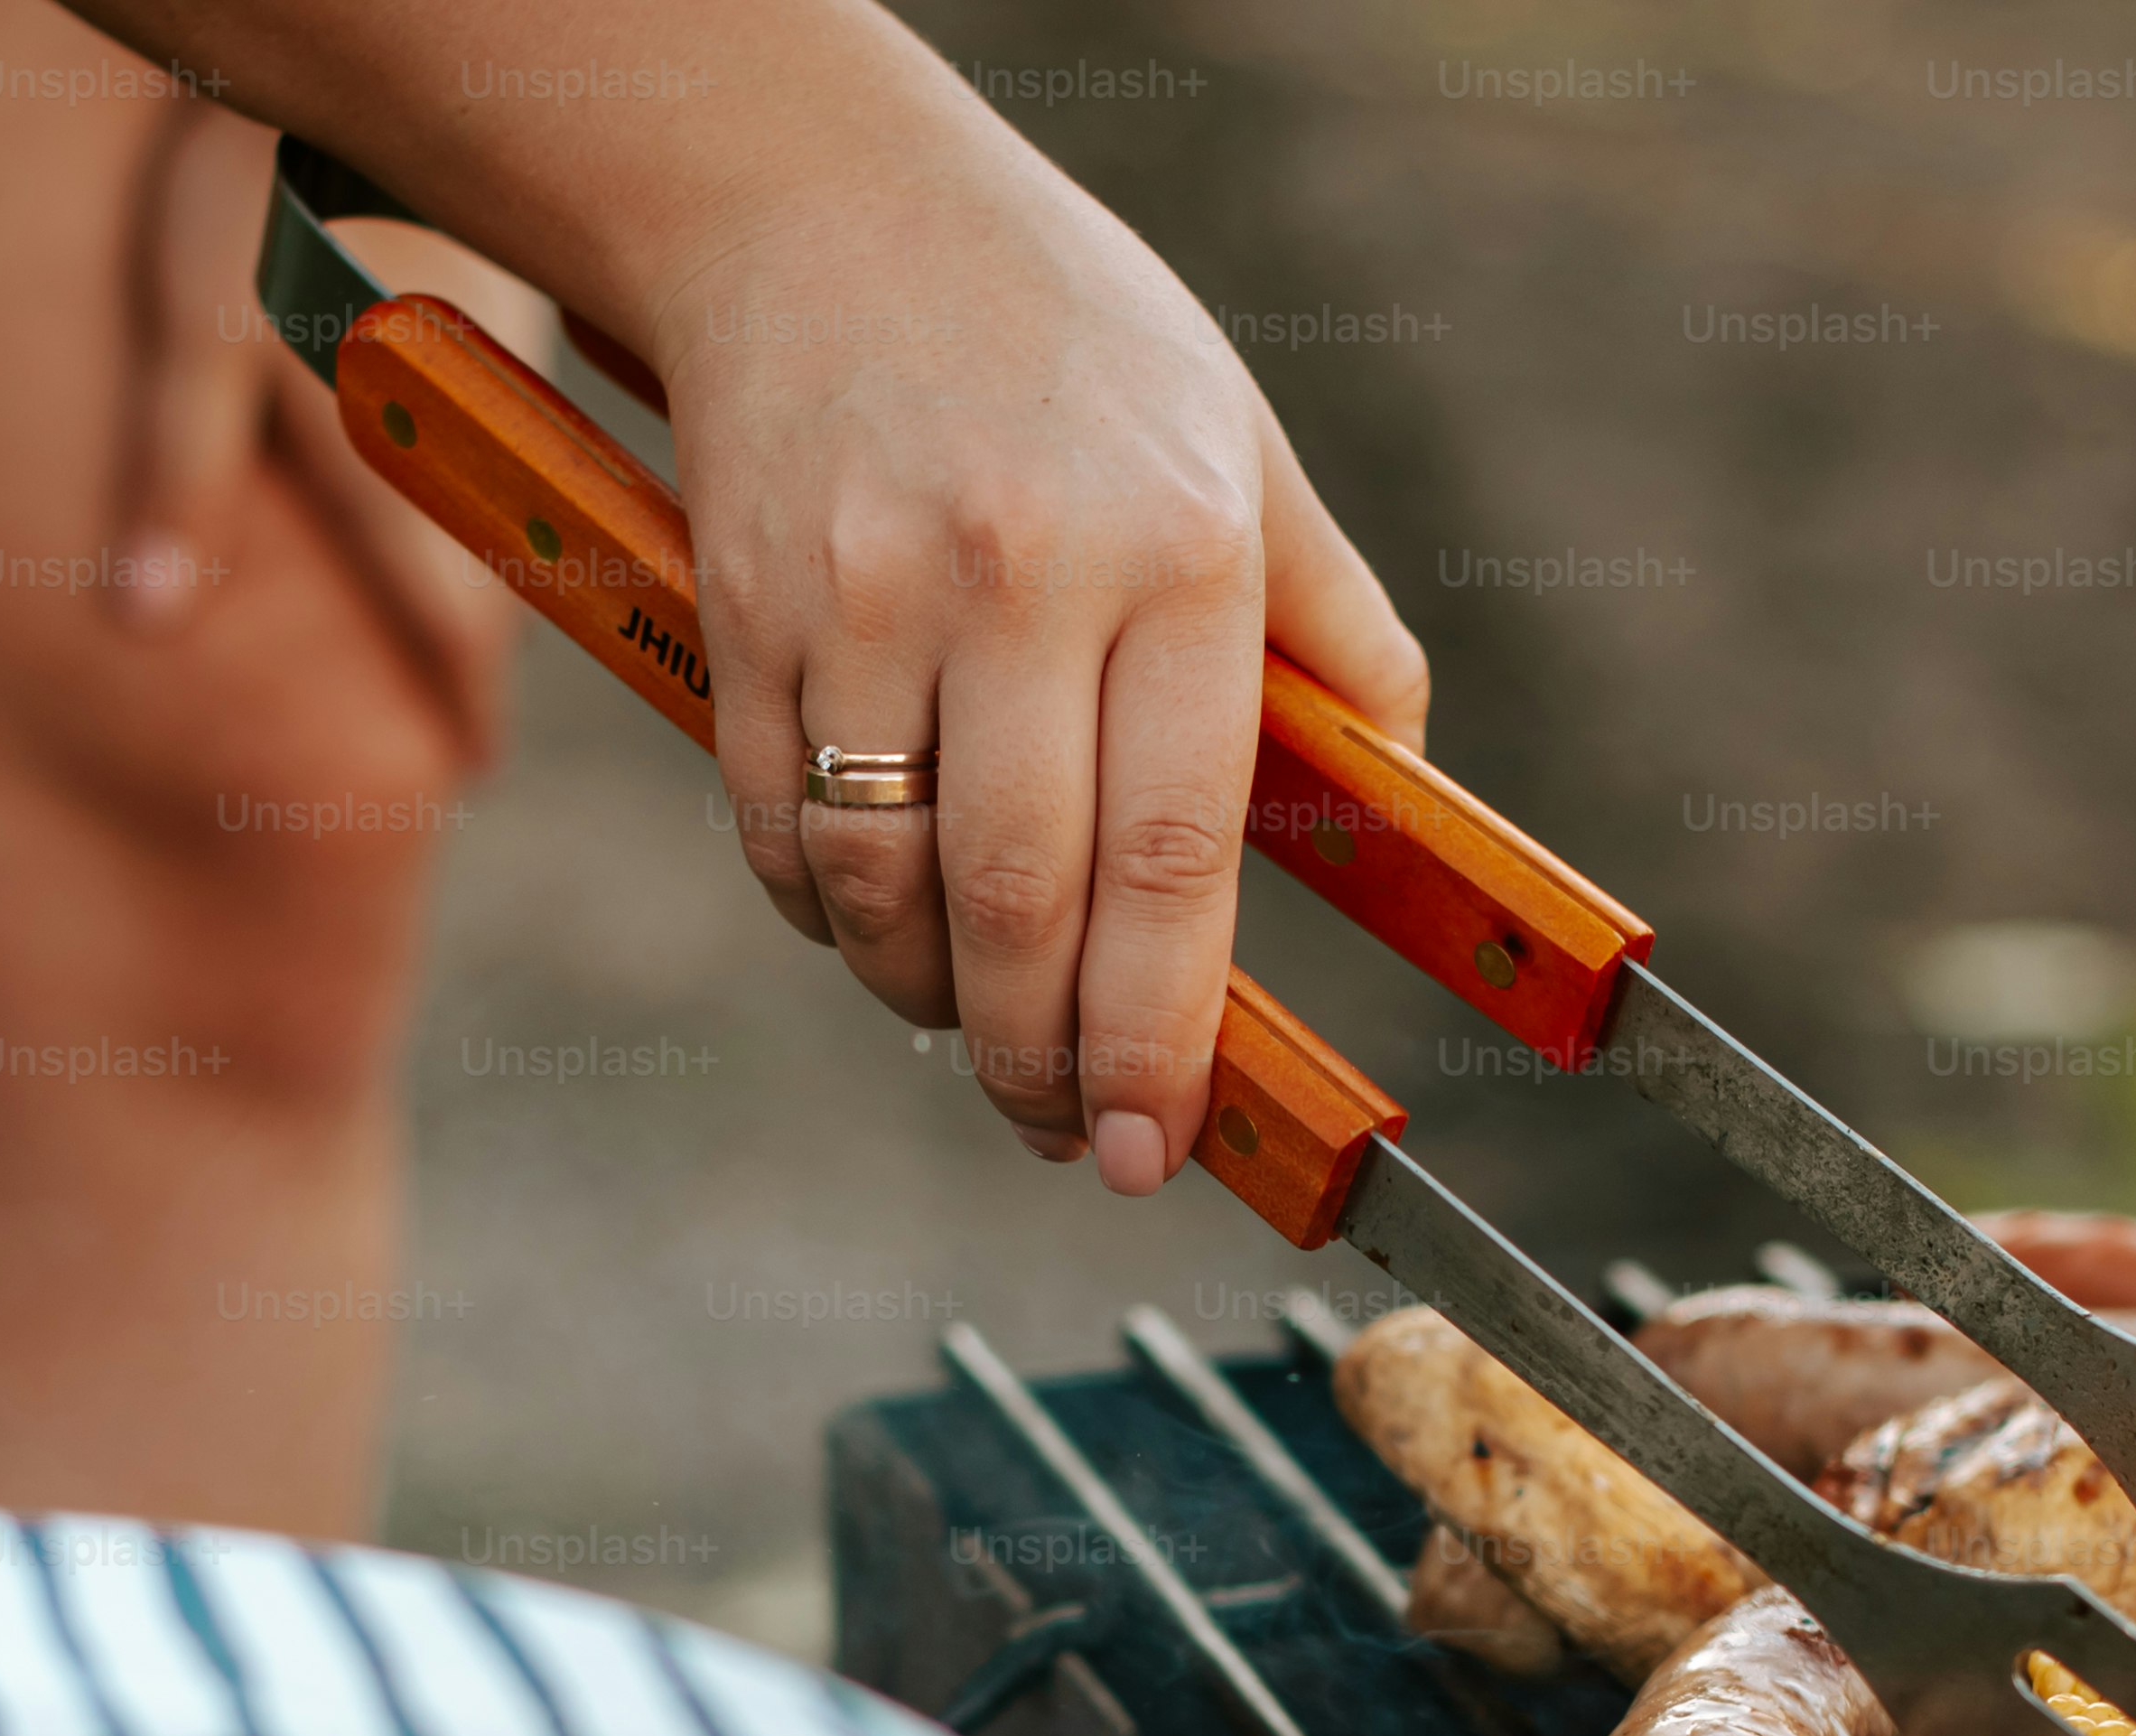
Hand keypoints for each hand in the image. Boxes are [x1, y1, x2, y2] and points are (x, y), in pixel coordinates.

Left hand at [108, 98, 555, 768]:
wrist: (376, 39)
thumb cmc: (252, 172)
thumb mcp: (193, 315)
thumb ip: (177, 469)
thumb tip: (144, 623)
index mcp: (399, 448)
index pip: (448, 616)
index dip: (458, 703)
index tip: (467, 769)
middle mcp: (475, 411)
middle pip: (505, 562)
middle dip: (487, 651)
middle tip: (476, 724)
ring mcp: (509, 348)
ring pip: (529, 484)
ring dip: (519, 556)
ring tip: (498, 611)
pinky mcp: (517, 282)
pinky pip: (527, 410)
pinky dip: (520, 463)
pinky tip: (505, 461)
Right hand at [640, 145, 1427, 1191]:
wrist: (812, 195)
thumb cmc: (1054, 328)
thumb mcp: (1234, 438)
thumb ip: (1324, 617)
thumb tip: (1393, 781)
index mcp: (1177, 547)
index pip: (1177, 852)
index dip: (1162, 1031)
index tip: (1155, 1141)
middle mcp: (1021, 575)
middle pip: (1026, 905)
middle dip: (1043, 1061)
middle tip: (1063, 1134)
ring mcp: (865, 593)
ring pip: (886, 887)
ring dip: (929, 996)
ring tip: (977, 1020)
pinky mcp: (742, 606)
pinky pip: (784, 827)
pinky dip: (829, 911)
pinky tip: (879, 915)